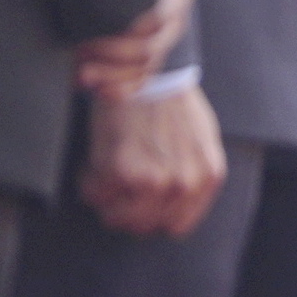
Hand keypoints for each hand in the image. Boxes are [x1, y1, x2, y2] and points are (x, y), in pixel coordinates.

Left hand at [76, 0, 196, 96]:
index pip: (161, 14)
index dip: (130, 29)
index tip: (93, 33)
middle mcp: (174, 9)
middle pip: (153, 45)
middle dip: (114, 56)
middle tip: (78, 55)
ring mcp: (164, 33)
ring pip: (147, 66)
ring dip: (113, 76)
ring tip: (80, 76)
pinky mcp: (148, 52)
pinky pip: (142, 80)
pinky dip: (120, 89)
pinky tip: (97, 91)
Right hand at [78, 76, 227, 239]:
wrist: (150, 70)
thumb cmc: (172, 102)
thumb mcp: (202, 140)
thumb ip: (194, 174)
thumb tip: (175, 206)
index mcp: (207, 178)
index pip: (175, 226)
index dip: (153, 215)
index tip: (140, 202)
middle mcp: (183, 184)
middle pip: (143, 226)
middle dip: (125, 209)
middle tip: (117, 186)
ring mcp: (153, 180)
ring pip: (117, 218)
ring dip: (106, 199)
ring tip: (107, 172)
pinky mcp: (121, 170)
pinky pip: (94, 195)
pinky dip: (89, 181)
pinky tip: (97, 160)